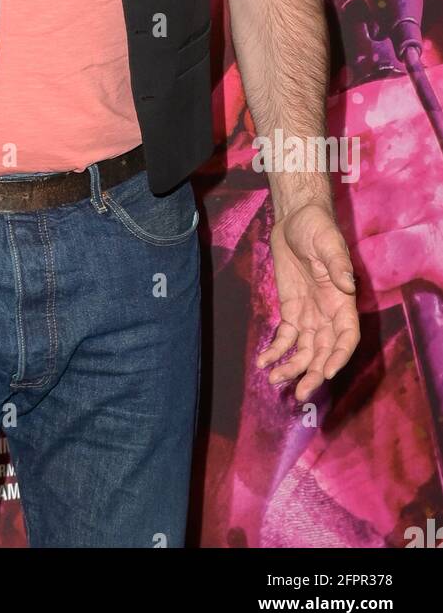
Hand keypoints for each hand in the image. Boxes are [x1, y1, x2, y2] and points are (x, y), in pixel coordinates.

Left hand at [258, 200, 360, 400]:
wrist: (295, 218)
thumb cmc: (317, 227)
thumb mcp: (328, 242)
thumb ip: (337, 264)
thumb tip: (348, 284)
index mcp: (343, 300)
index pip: (346, 336)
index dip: (339, 356)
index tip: (327, 371)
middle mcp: (328, 313)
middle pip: (324, 351)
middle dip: (314, 373)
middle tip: (301, 393)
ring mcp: (309, 314)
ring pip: (304, 350)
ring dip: (293, 368)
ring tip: (275, 380)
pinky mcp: (291, 310)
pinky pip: (285, 337)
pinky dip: (276, 351)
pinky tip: (264, 361)